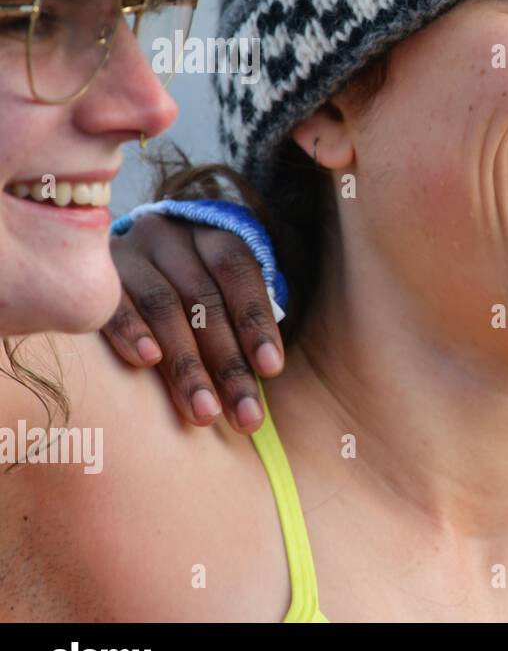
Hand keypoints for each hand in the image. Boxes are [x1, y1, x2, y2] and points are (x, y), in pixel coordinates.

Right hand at [100, 213, 284, 432]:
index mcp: (213, 234)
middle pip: (204, 300)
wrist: (124, 256)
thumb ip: (238, 322)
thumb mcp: (221, 288)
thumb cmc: (193, 286)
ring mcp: (129, 252)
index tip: (271, 369)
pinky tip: (148, 362)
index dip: (255, 320)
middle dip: (228, 364)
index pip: (238, 272)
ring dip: (186, 365)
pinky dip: (132, 331)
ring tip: (204, 412)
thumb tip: (263, 376)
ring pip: (163, 307)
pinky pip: (113, 303)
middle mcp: (171, 236)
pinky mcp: (94, 275)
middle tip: (245, 416)